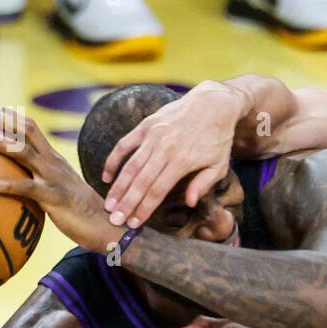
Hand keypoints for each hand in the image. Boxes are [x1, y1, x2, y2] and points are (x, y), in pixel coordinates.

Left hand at [0, 108, 123, 253]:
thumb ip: (39, 180)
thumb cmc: (79, 211)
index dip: (7, 116)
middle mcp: (53, 162)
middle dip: (0, 120)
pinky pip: (28, 188)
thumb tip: (14, 183)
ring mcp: (54, 178)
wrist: (106, 225)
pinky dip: (7, 185)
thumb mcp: (58, 188)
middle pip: (25, 130)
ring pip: (24, 152)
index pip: (29, 127)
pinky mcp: (55, 197)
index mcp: (52, 158)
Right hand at [101, 82, 246, 228]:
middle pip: (140, 181)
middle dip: (126, 203)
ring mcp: (153, 135)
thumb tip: (189, 203)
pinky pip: (124, 144)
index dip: (144, 208)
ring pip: (130, 165)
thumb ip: (203, 184)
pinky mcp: (146, 125)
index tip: (133, 224)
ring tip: (108, 204)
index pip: (157, 190)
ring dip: (118, 187)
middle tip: (114, 220)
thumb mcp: (219, 165)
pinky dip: (114, 160)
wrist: (213, 103)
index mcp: (182, 161)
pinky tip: (107, 177)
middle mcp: (164, 148)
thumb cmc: (218, 138)